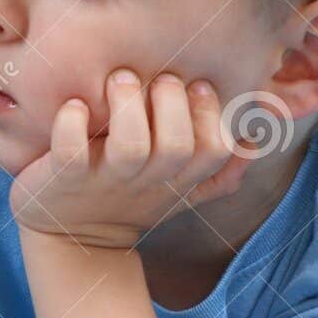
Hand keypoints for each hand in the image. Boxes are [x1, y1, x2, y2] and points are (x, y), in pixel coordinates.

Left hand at [10, 70, 250, 248]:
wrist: (70, 239)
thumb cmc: (126, 199)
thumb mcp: (175, 192)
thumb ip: (215, 173)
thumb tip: (254, 143)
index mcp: (175, 181)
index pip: (214, 150)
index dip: (210, 115)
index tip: (195, 84)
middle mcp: (144, 182)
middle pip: (177, 146)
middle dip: (171, 102)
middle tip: (155, 78)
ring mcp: (104, 182)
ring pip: (131, 147)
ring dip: (128, 106)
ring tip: (119, 79)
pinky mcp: (63, 179)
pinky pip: (70, 152)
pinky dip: (71, 124)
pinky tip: (74, 106)